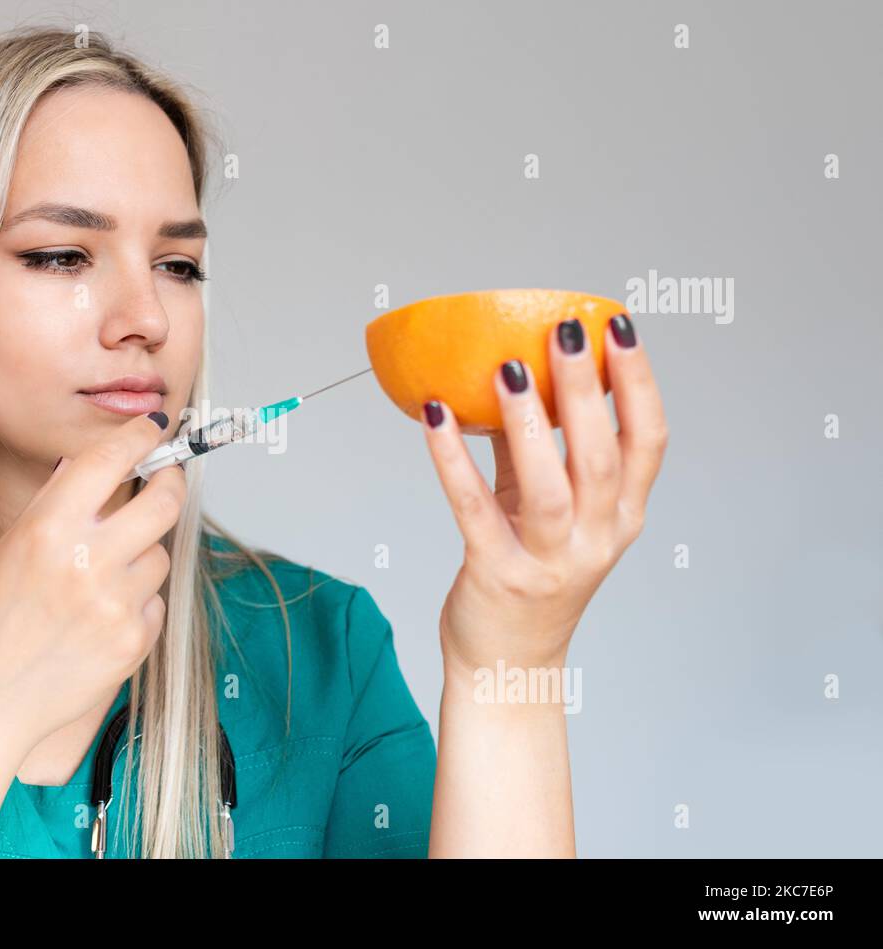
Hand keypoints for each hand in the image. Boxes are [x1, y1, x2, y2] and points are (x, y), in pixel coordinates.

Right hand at [0, 411, 184, 764]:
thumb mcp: (6, 551)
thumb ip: (52, 507)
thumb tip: (86, 466)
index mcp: (47, 529)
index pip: (110, 458)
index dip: (141, 435)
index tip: (155, 428)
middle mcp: (86, 561)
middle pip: (164, 501)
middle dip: (171, 483)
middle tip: (166, 480)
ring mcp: (115, 604)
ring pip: (159, 556)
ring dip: (141, 558)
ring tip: (99, 582)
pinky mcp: (133, 642)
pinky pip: (155, 603)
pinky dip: (137, 605)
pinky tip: (99, 621)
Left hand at [423, 314, 667, 676]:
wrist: (507, 663)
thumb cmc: (531, 574)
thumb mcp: (552, 510)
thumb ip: (539, 451)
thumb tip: (513, 371)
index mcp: (621, 516)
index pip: (648, 441)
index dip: (638, 382)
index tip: (618, 329)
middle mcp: (596, 538)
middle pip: (600, 456)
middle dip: (587, 389)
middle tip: (565, 330)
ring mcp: (549, 562)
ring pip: (548, 486)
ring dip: (529, 424)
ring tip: (508, 368)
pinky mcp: (497, 575)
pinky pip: (473, 508)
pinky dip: (452, 458)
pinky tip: (434, 414)